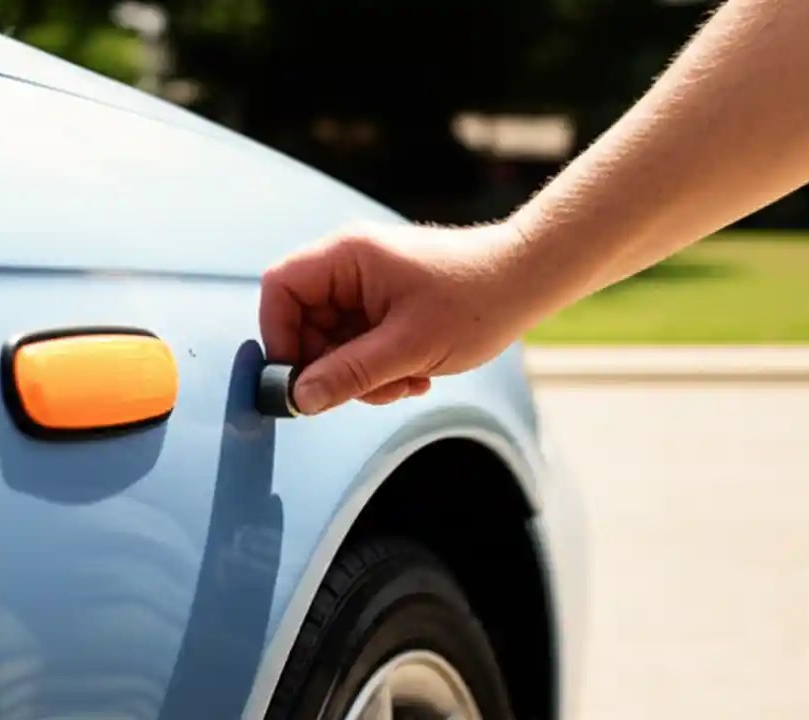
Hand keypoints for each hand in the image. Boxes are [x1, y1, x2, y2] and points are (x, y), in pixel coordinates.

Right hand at [258, 220, 534, 414]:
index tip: (299, 379)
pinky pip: (360, 344)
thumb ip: (349, 374)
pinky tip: (417, 375)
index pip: (280, 289)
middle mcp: (350, 264)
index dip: (279, 336)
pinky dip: (381, 368)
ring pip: (334, 342)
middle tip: (372, 390)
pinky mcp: (385, 304)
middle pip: (305, 324)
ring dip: (363, 375)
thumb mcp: (409, 347)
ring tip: (408, 381)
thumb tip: (298, 399)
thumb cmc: (477, 300)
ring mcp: (367, 285)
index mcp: (347, 255)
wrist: (529, 281)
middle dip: (334, 367)